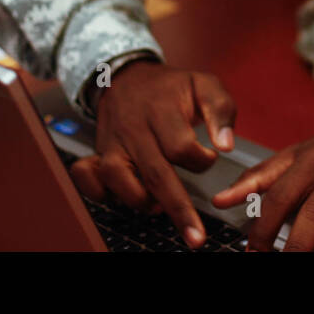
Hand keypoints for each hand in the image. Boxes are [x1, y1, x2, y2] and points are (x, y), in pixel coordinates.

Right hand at [68, 61, 235, 248]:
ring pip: (119, 180)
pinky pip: (87, 177)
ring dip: (141, 201)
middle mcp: (134, 128)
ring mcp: (113, 142)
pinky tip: (121, 200)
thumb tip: (226, 145)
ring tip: (161, 208)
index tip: (209, 157)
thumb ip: (221, 110)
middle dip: (178, 209)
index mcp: (161, 110)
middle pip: (154, 173)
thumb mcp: (203, 84)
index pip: (181, 147)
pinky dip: (98, 193)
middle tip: (196, 237)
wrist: (128, 77)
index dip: (201, 160)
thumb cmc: (171, 87)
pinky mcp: (98, 152)